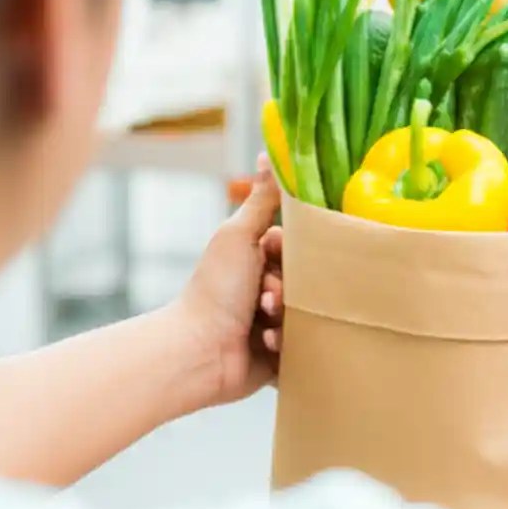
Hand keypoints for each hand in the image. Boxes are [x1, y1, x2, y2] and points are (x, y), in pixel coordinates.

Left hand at [176, 155, 284, 405]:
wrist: (199, 351)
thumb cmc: (215, 290)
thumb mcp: (240, 235)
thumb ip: (262, 198)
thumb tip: (268, 151)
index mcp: (257, 260)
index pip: (299, 251)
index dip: (296, 256)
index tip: (277, 261)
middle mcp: (266, 291)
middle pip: (307, 284)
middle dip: (290, 292)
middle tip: (268, 298)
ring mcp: (273, 326)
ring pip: (308, 317)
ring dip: (287, 319)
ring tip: (265, 323)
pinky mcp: (279, 358)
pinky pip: (303, 349)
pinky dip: (286, 346)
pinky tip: (267, 346)